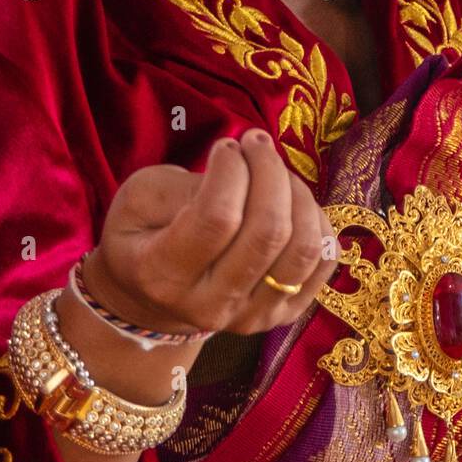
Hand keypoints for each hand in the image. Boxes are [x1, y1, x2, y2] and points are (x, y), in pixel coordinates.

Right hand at [83, 128, 336, 340]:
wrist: (156, 303)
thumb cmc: (144, 239)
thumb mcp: (138, 201)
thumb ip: (184, 187)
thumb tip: (242, 171)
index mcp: (164, 276)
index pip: (217, 218)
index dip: (231, 170)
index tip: (227, 148)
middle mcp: (212, 305)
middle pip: (268, 232)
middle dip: (269, 171)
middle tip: (256, 145)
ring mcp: (253, 317)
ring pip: (304, 249)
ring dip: (298, 194)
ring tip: (275, 174)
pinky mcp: (285, 315)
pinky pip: (323, 261)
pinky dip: (317, 221)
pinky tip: (292, 205)